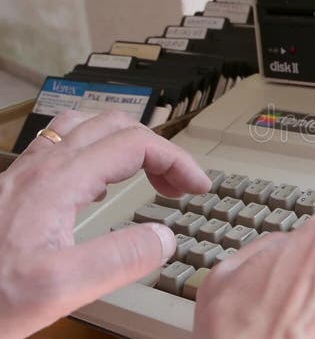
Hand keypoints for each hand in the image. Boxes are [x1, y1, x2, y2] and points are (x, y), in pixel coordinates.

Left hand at [0, 110, 210, 337]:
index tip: (197, 187)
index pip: (134, 143)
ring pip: (85, 130)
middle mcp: (40, 169)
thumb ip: (119, 258)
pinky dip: (97, 155)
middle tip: (178, 183)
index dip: (175, 159)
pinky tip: (99, 185)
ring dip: (126, 144)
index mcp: (56, 183)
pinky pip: (62, 149)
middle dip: (157, 148)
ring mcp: (23, 176)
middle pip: (114, 126)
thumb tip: (163, 235)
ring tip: (147, 173)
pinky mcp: (13, 190)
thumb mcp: (58, 289)